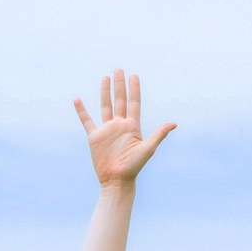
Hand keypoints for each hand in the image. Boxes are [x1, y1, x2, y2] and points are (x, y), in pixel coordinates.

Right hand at [73, 69, 175, 185]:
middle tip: (119, 70)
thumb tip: (174, 123)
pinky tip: (78, 100)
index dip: (134, 89)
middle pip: (120, 100)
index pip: (133, 103)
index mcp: (133, 126)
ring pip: (105, 106)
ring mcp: (107, 130)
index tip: (134, 75)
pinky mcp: (95, 137)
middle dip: (120, 85)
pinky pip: (87, 121)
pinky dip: (82, 111)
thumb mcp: (148, 149)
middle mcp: (120, 125)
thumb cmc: (134, 167)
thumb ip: (159, 134)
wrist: (117, 180)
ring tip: (105, 78)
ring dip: (105, 92)